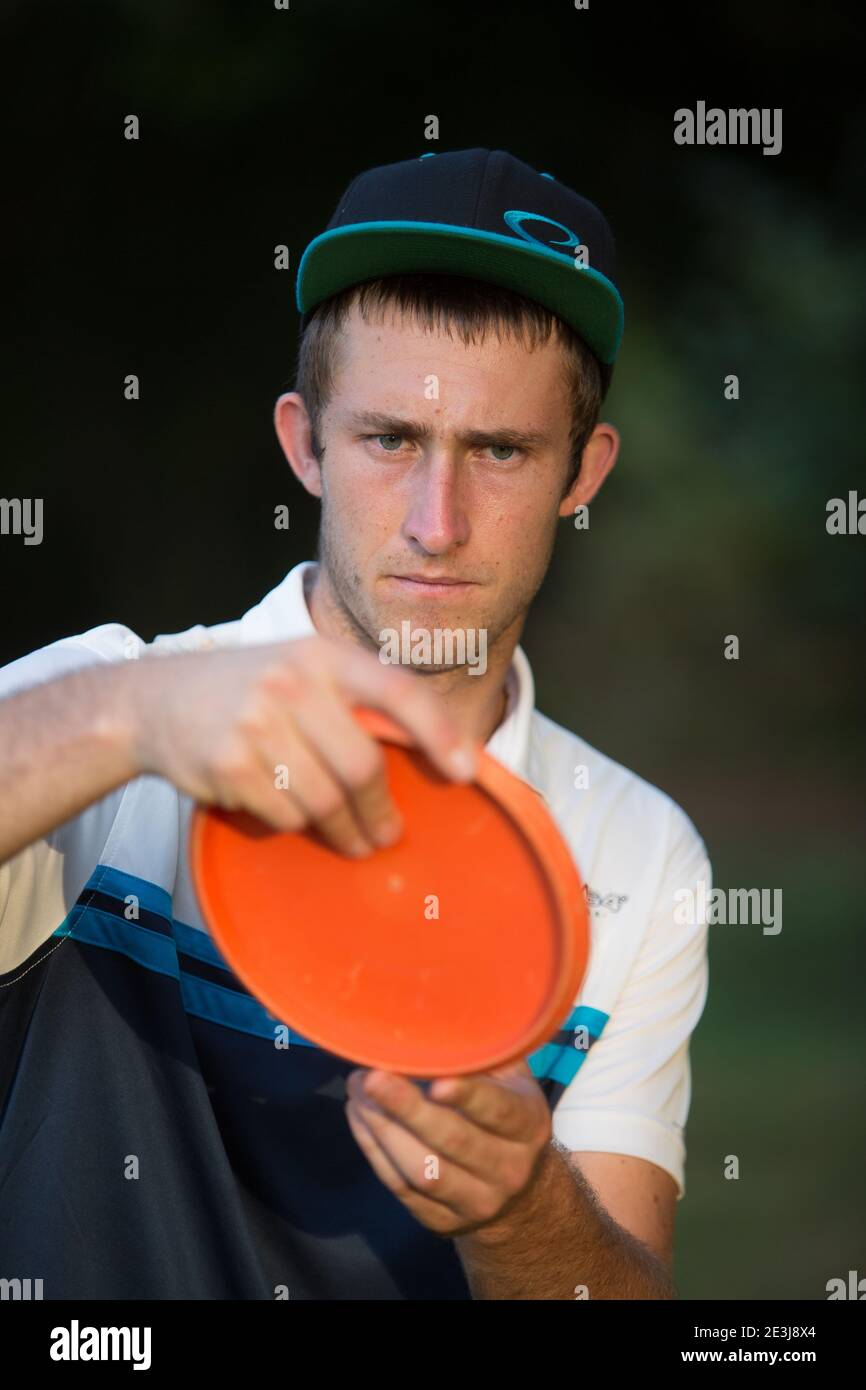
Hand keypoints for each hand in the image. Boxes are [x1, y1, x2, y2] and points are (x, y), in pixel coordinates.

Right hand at [129, 634, 475, 856]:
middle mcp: (293, 682)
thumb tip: (436, 754)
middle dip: (380, 812)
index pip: (398, 690)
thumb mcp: (304, 671)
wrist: (155, 700)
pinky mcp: (228, 762)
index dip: (438, 731)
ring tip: (348, 836)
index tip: (465, 771)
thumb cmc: (252, 689)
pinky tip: (282, 808)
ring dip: (341, 829)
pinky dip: (292, 824)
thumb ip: (358, 702)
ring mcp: (256, 721)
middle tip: (387, 836)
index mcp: (324, 655)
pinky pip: (284, 815)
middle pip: (361, 766)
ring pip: (324, 800)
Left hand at [344, 1060, 551, 1236]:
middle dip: (407, 1109)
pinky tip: (358, 1116)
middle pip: (453, 1142)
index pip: (499, 1112)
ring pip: (422, 1170)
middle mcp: (508, 1168)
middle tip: (372, 1077)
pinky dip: (374, 1150)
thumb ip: (488, 1049)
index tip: (436, 1081)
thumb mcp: (514, 1079)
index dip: (468, 1097)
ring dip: (382, 1129)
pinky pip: (401, 1188)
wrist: (518, 1189)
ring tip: (357, 1091)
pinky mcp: (442, 1221)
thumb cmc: (506, 1111)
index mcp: (529, 1125)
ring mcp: (476, 1201)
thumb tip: (446, 1001)